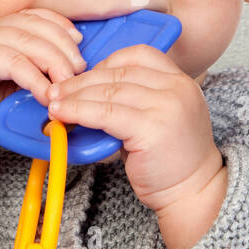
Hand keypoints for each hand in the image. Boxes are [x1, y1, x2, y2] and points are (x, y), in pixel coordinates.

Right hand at [0, 8, 87, 160]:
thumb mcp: (11, 99)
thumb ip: (36, 88)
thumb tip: (70, 93)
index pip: (39, 18)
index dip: (63, 30)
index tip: (80, 50)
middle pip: (39, 25)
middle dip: (65, 47)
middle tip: (79, 73)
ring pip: (30, 40)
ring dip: (54, 62)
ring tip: (66, 84)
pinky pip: (13, 59)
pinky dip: (34, 76)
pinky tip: (44, 94)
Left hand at [44, 44, 223, 217]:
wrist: (194, 193)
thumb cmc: (173, 162)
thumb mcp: (160, 119)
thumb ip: (134, 101)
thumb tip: (88, 94)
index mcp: (181, 81)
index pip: (139, 56)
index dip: (106, 63)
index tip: (85, 76)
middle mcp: (177, 88)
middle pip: (119, 73)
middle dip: (82, 80)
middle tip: (57, 89)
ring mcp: (167, 106)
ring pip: (109, 91)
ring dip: (75, 96)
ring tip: (54, 103)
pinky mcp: (152, 127)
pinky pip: (106, 113)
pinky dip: (80, 111)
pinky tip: (64, 115)